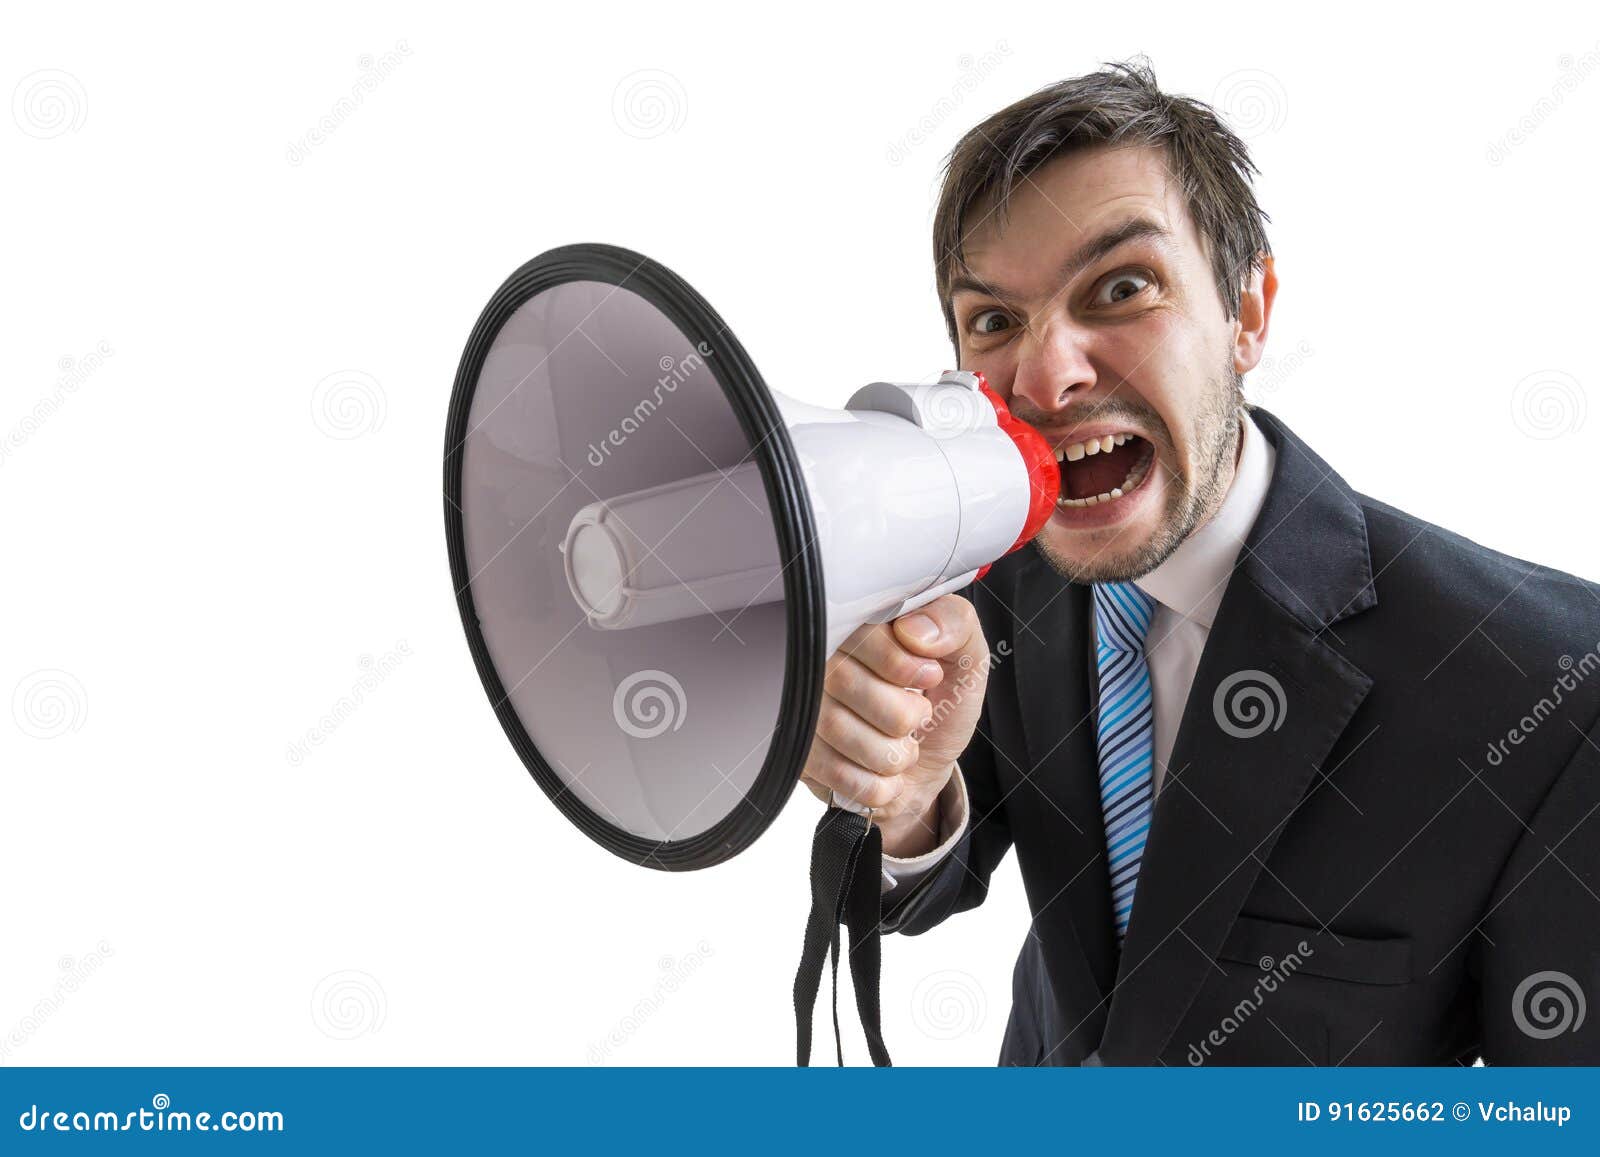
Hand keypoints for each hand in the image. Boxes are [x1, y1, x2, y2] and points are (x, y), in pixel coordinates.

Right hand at [799, 594, 988, 856]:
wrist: (927, 764)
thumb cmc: (940, 701)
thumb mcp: (965, 656)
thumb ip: (955, 624)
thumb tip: (915, 631)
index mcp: (859, 625)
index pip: (859, 631)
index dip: (900, 662)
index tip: (929, 676)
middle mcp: (819, 660)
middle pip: (843, 680)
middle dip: (902, 714)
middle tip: (919, 715)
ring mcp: (803, 707)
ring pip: (837, 729)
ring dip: (892, 753)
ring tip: (903, 746)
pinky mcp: (800, 753)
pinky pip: (834, 772)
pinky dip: (877, 784)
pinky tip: (884, 772)